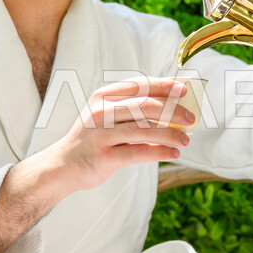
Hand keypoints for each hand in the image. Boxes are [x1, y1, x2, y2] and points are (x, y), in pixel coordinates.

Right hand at [48, 77, 194, 191]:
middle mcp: (101, 112)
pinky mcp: (103, 157)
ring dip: (171, 134)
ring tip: (185, 140)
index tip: (184, 89)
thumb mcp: (104, 117)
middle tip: (191, 119)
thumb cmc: (91, 140)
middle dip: (174, 111)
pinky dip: (161, 152)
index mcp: (102, 97)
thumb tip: (171, 110)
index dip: (164, 86)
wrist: (61, 167)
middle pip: (146, 106)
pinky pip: (139, 152)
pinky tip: (174, 153)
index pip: (139, 86)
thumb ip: (131, 112)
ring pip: (145, 129)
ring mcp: (101, 134)